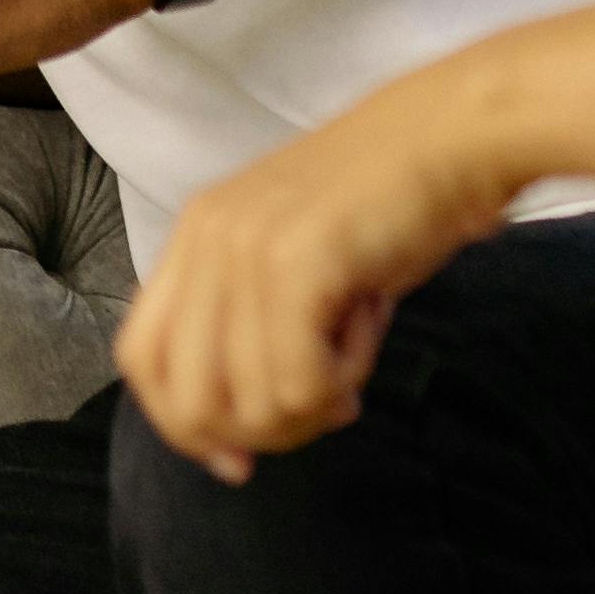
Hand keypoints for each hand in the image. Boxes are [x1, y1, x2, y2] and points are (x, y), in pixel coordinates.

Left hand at [117, 82, 515, 477]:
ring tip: (356, 340)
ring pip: (250, 403)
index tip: (241, 459)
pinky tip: (370, 326)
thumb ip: (252, 328)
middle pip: (186, 398)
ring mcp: (244, 248)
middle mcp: (206, 238)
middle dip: (258, 432)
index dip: (183, 426)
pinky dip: (343, 379)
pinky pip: (298, 383)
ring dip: (315, 399)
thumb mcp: (296, 259)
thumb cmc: (391, 204)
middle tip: (322, 406)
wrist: (453, 134)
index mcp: (195, 236)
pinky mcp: (293, 262)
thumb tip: (239, 440)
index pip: (140, 359)